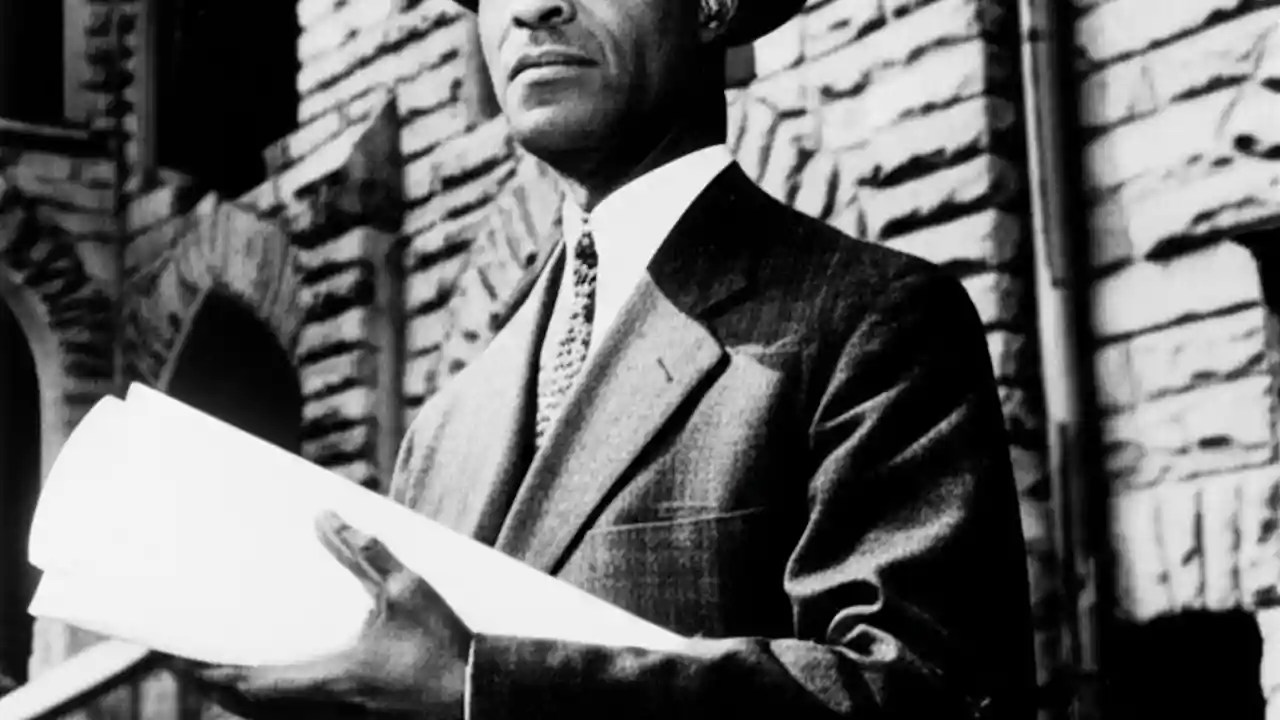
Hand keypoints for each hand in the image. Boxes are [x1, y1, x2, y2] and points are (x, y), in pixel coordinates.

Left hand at [173, 510, 471, 719]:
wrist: (478, 694)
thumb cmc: (443, 646)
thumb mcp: (407, 590)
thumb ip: (366, 553)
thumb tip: (328, 518)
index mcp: (331, 679)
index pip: (251, 682)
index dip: (209, 671)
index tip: (177, 656)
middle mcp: (327, 709)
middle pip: (251, 707)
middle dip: (217, 687)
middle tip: (190, 662)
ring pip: (273, 717)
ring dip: (244, 698)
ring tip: (225, 673)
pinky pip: (299, 716)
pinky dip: (275, 705)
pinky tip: (280, 686)